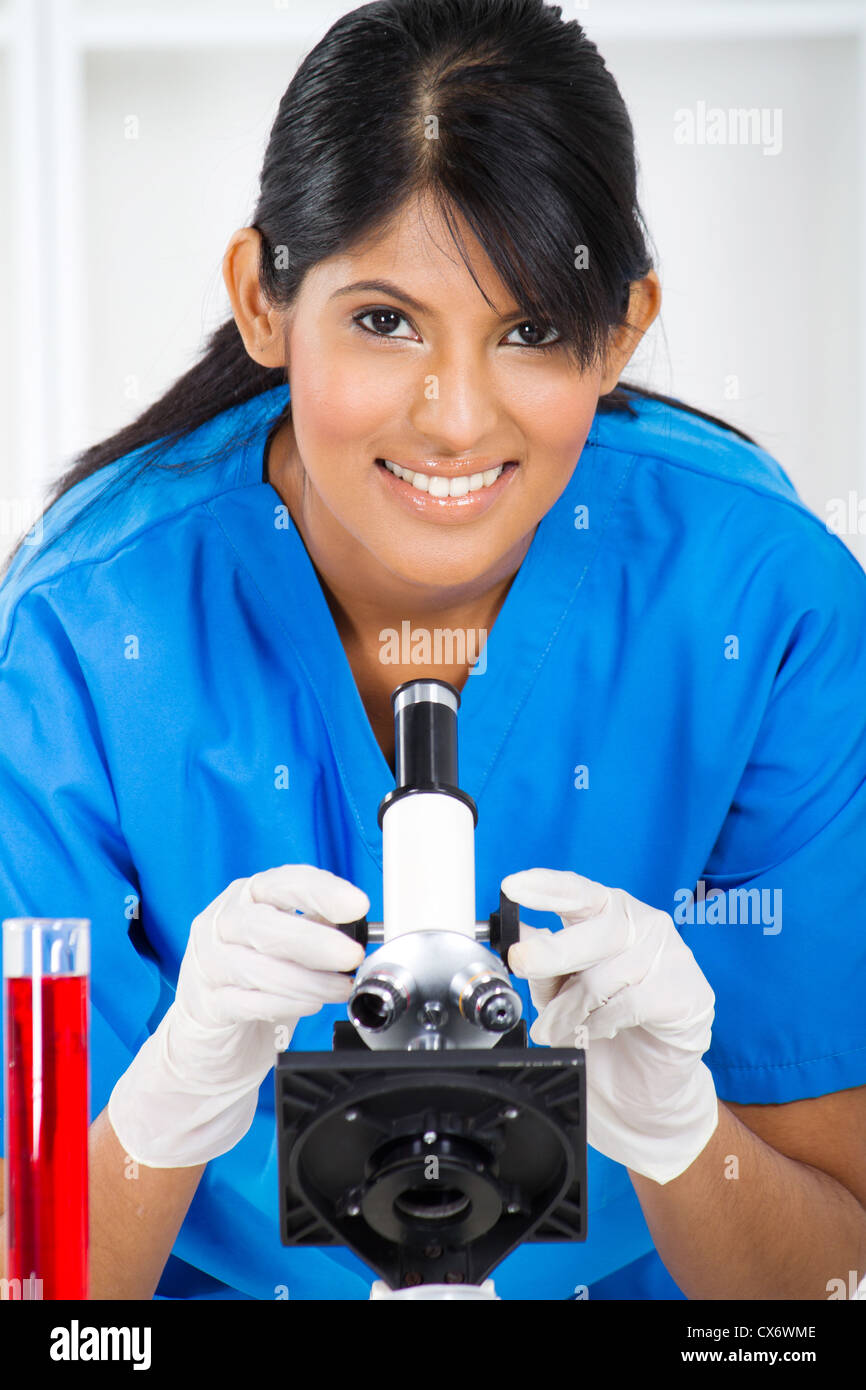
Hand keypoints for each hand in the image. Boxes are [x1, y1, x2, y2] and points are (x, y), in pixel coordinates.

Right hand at [108, 864, 367, 1166]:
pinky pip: (247, 1003)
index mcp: (246, 897)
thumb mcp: (287, 944)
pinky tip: (309, 1005)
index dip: (323, 892)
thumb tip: (356, 928)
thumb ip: (315, 928)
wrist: (210, 1035)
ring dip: (308, 981)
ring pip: (257, 968)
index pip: (284, 883)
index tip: (357, 905)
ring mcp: (207, 963)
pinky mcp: (206, 1004)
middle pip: (265, 925)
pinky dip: (284, 1004)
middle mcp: (221, 923)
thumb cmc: (254, 977)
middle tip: (351, 956)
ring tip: (340, 989)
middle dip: (315, 941)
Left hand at [503, 867, 718, 1184]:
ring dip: (569, 1009)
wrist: (646, 1083)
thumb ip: (544, 964)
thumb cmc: (604, 1023)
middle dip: (551, 950)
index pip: (579, 890)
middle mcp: (643, 925)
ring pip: (605, 976)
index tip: (512, 887)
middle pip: (595, 929)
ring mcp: (671, 955)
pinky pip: (629, 1005)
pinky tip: (595, 1032)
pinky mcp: (687, 992)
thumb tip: (519, 938)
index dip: (546, 887)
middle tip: (519, 963)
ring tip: (555, 1029)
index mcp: (609, 913)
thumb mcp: (562, 990)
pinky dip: (600, 1024)